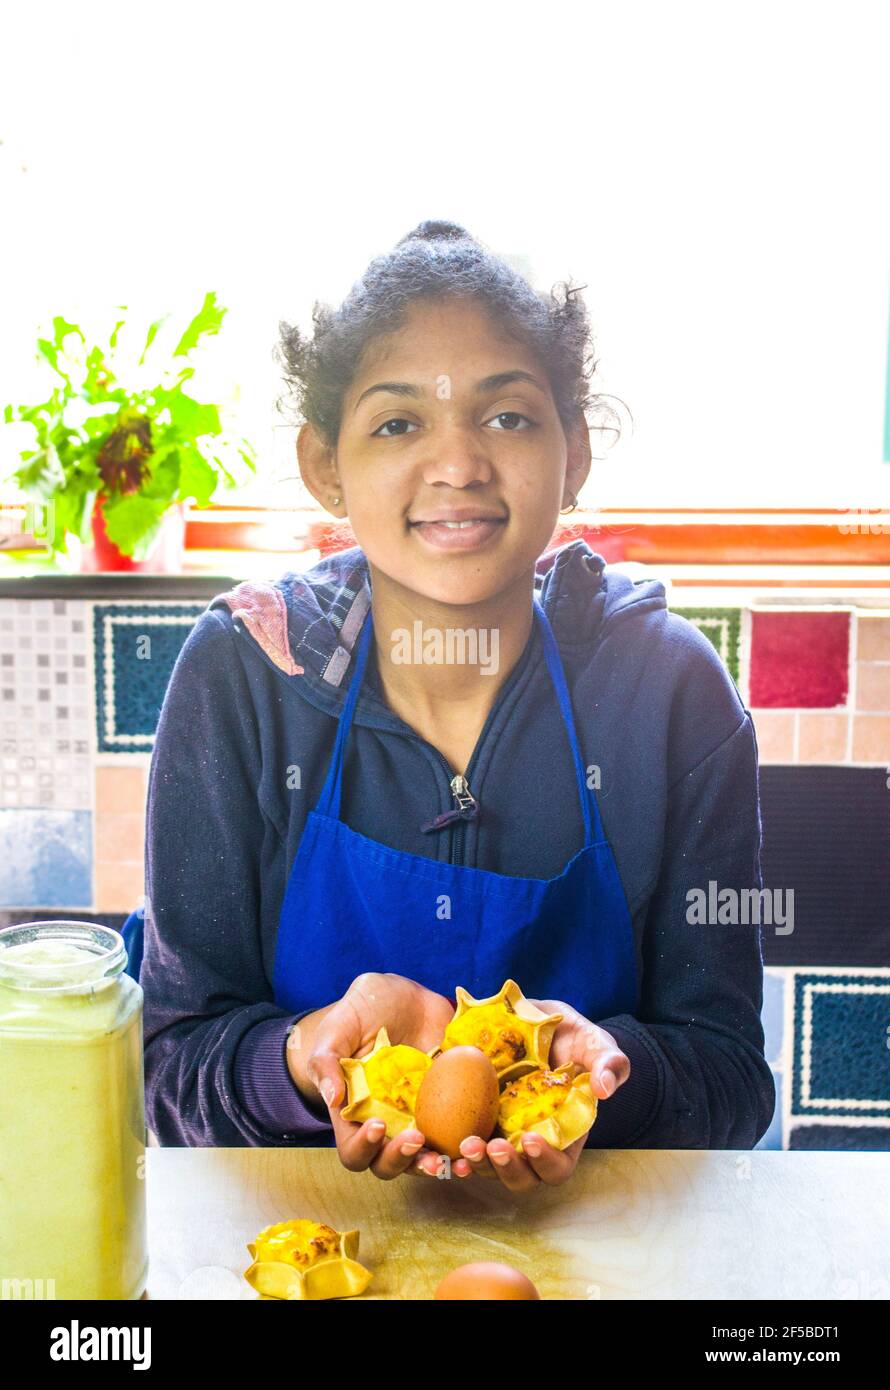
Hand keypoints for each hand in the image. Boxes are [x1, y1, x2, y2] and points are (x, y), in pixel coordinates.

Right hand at [286, 972, 453, 1179]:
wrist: (406, 996)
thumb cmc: (362, 1012)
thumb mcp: (338, 1029)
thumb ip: (326, 1061)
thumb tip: (333, 1098)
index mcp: (355, 1114)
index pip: (353, 1149)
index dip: (363, 1147)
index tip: (378, 1125)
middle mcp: (387, 1124)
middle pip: (389, 1164)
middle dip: (402, 1161)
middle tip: (417, 1141)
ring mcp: (419, 1118)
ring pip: (425, 1159)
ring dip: (437, 1165)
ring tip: (452, 1159)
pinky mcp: (449, 1107)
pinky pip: (457, 1136)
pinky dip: (467, 1145)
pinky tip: (480, 1141)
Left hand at [439, 998, 629, 1192]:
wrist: (532, 1020)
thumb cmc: (571, 1036)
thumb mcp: (593, 1042)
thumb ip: (608, 1062)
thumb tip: (606, 1089)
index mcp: (564, 1135)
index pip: (558, 1167)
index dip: (546, 1161)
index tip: (531, 1138)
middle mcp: (531, 1144)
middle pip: (521, 1178)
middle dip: (506, 1168)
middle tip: (491, 1146)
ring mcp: (501, 1135)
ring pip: (488, 1169)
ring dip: (476, 1164)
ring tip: (465, 1145)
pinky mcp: (475, 1121)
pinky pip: (463, 1147)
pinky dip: (452, 1151)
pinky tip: (440, 1144)